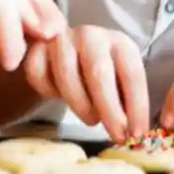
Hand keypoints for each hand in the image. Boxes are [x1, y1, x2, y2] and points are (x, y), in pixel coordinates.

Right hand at [21, 25, 148, 142]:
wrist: (63, 57)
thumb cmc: (98, 77)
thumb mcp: (119, 84)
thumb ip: (128, 105)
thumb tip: (137, 136)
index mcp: (120, 42)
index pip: (132, 74)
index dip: (136, 107)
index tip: (137, 134)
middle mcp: (91, 36)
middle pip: (99, 73)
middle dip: (110, 110)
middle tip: (117, 136)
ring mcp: (62, 40)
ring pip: (67, 76)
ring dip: (81, 105)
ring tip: (91, 119)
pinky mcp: (36, 48)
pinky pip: (39, 75)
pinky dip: (48, 92)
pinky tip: (59, 97)